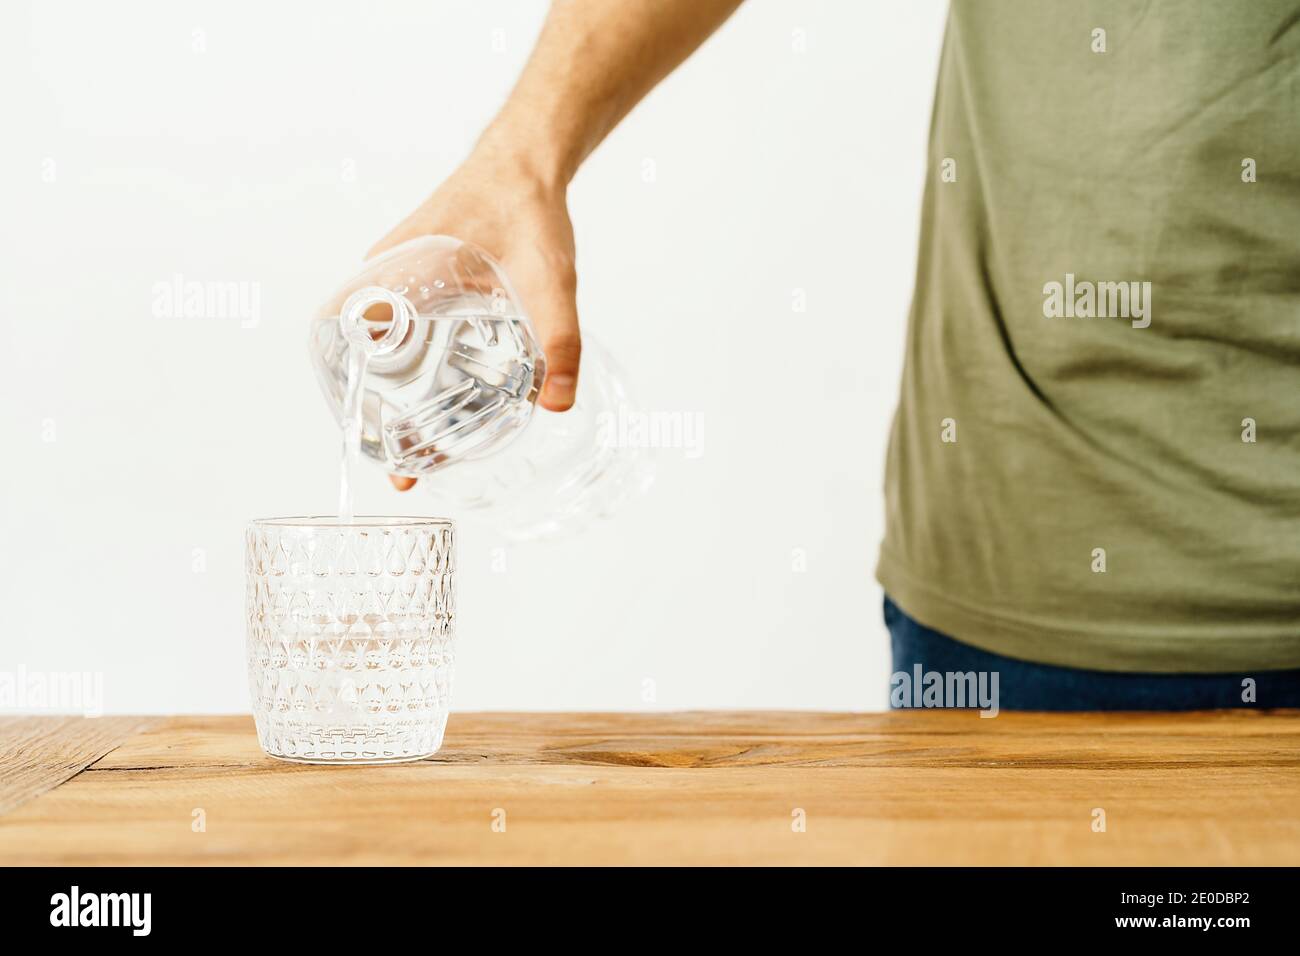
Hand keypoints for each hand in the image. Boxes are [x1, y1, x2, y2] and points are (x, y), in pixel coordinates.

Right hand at [367, 143, 580, 490]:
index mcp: (397, 272)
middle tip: (405, 470)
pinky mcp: (416, 283)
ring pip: (380, 349)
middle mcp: (385, 277)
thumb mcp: (551, 279)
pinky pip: (398, 333)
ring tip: (419, 452)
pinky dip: (408, 371)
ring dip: (393, 398)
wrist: (526, 164)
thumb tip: (558, 405)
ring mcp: (397, 280)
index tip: (368, 445)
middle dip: (378, 419)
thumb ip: (560, 340)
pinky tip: (436, 404)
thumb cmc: (526, 209)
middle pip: (364, 359)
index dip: (352, 400)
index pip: (348, 340)